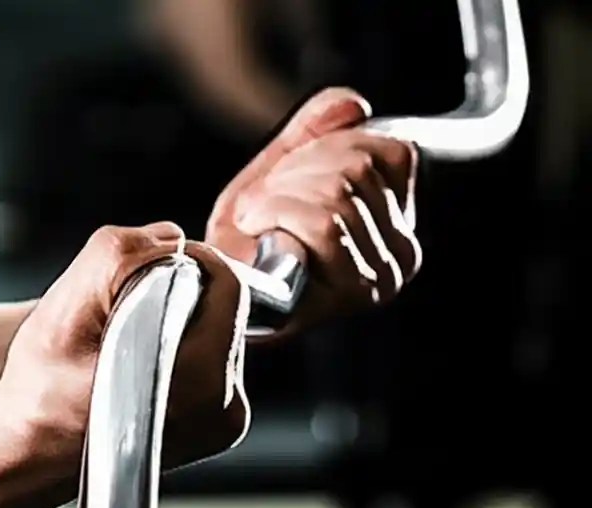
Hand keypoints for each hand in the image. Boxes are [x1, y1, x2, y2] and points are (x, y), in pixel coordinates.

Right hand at [0, 223, 249, 490]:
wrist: (25, 453)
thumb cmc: (38, 396)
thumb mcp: (67, 309)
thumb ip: (124, 253)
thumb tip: (169, 238)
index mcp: (201, 380)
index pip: (230, 285)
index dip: (187, 260)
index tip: (144, 268)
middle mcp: (223, 407)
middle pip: (224, 308)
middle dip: (178, 293)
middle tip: (123, 310)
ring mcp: (220, 423)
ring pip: (213, 333)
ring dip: (174, 321)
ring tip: (122, 343)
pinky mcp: (211, 428)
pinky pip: (206, 363)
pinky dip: (174, 350)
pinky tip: (133, 364)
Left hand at [208, 87, 421, 335]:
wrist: (212, 292)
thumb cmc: (248, 238)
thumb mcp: (281, 170)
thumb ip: (314, 130)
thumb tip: (352, 104)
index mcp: (398, 220)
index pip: (394, 151)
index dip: (328, 148)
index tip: (287, 174)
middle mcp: (402, 254)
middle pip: (358, 169)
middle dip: (294, 172)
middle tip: (261, 201)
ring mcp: (378, 278)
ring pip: (338, 194)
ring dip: (277, 195)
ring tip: (254, 217)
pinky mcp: (347, 294)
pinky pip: (324, 224)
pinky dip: (277, 213)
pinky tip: (255, 229)